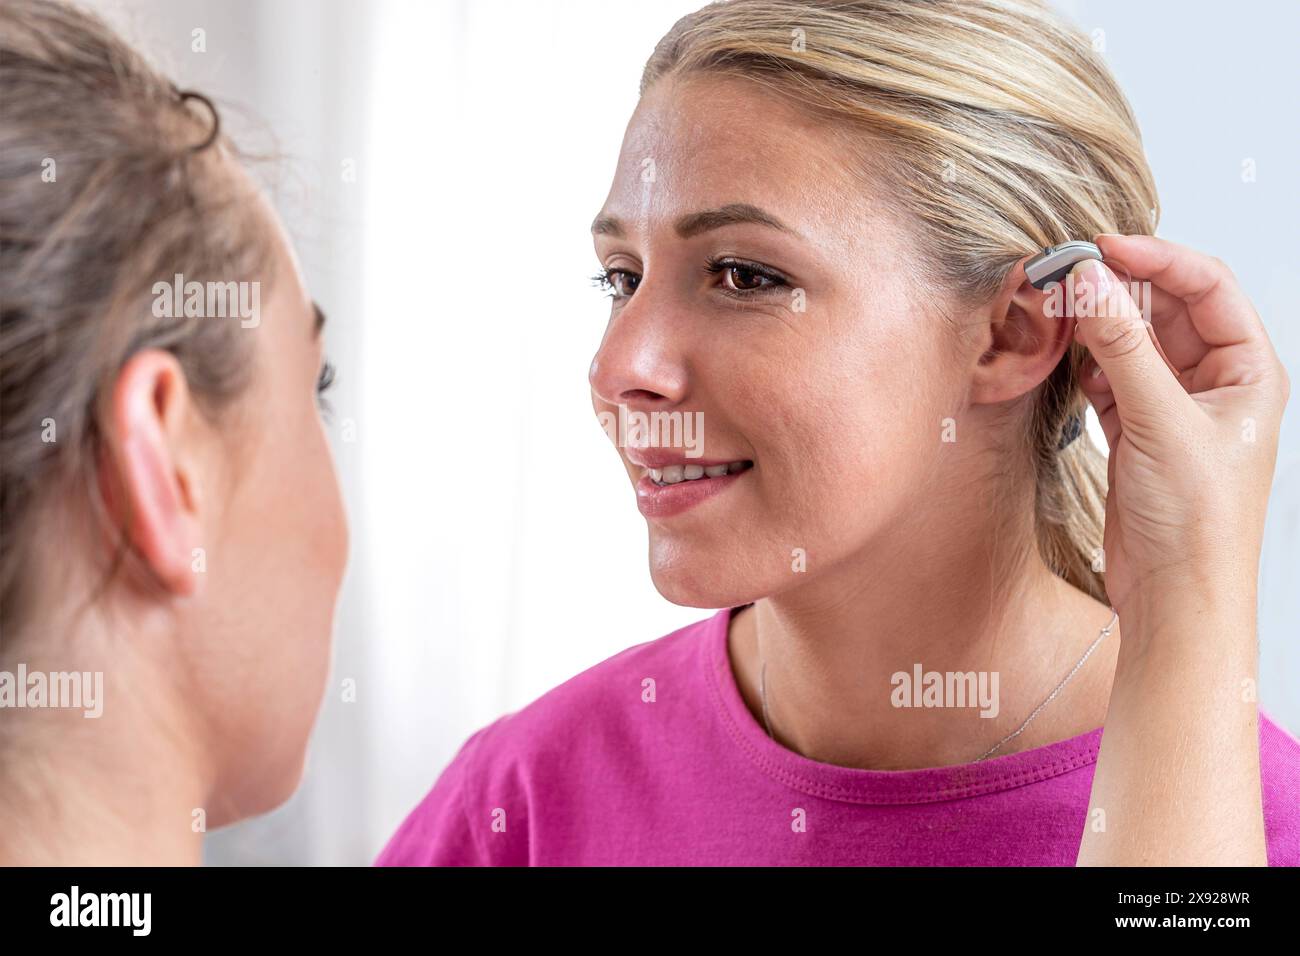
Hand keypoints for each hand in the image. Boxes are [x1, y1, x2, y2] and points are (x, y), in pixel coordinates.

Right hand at [1070, 235, 1289, 613]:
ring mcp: (1175, 408)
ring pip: (1134, 343)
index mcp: (1249, 371)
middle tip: (1066, 275)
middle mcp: (1216, 384)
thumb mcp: (1161, 422)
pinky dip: (1087, 364)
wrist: (1177, 598)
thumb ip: (1121, 347)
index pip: (1208, 288)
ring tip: (1059, 310)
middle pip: (1167, 310)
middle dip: (1119, 290)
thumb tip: (1088, 281)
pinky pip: (1111, 377)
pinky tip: (1066, 358)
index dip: (1157, 259)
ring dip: (1098, 325)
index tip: (1101, 247)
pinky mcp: (1138, 433)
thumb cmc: (1198, 524)